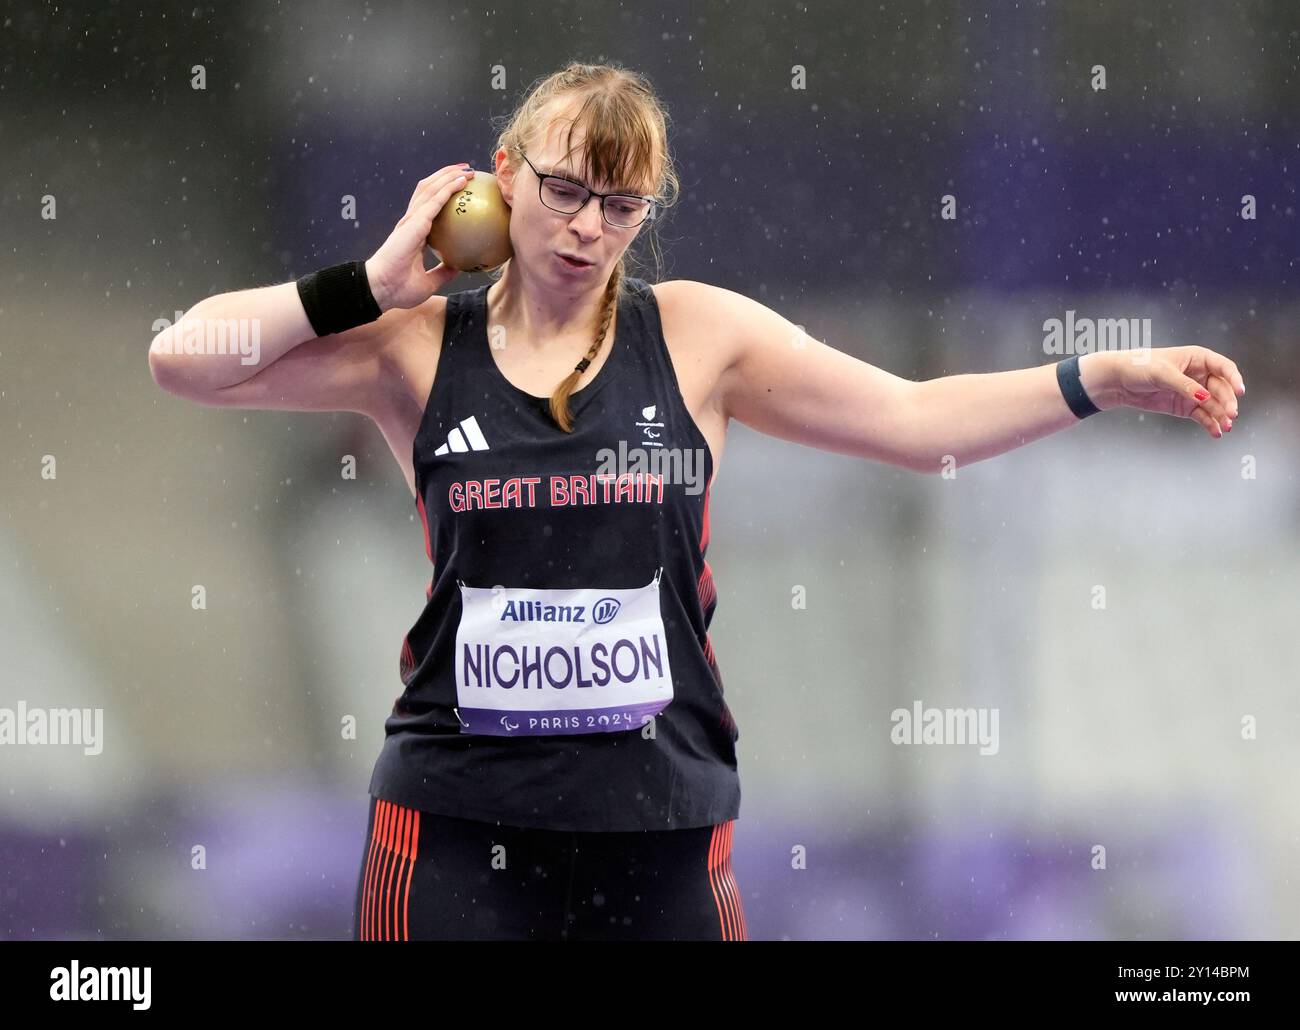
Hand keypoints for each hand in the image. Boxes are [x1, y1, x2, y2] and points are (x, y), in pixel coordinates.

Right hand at [364, 164, 475, 310]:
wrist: (382, 289)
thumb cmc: (399, 289)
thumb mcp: (428, 281)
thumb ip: (442, 272)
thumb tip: (458, 268)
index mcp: (413, 233)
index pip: (428, 206)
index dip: (442, 193)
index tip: (461, 187)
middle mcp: (411, 222)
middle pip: (429, 190)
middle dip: (446, 176)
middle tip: (467, 171)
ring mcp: (411, 220)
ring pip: (431, 188)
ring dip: (449, 176)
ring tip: (467, 169)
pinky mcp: (414, 222)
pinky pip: (435, 201)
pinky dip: (448, 188)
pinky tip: (462, 181)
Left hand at [1096, 346, 1245, 438]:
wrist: (1118, 382)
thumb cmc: (1140, 367)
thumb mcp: (1162, 374)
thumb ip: (1184, 386)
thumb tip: (1204, 398)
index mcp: (1198, 358)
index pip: (1223, 367)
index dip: (1234, 378)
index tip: (1240, 391)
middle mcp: (1199, 374)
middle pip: (1221, 389)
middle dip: (1228, 402)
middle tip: (1231, 415)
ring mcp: (1193, 392)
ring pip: (1214, 405)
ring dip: (1221, 416)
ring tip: (1226, 427)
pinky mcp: (1185, 407)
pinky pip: (1202, 416)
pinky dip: (1210, 424)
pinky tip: (1216, 433)